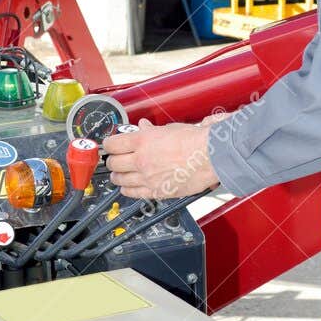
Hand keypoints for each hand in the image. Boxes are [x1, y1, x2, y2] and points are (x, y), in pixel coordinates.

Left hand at [102, 117, 219, 200]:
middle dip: (112, 161)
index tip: (110, 146)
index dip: (109, 145)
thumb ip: (152, 131)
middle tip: (114, 160)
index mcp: (142, 140)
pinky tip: (126, 187)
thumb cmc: (195, 142)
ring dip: (117, 176)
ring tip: (118, 174)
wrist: (211, 157)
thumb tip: (143, 127)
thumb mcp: (170, 129)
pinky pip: (133, 193)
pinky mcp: (156, 191)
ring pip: (120, 179)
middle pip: (113, 163)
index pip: (113, 144)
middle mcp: (141, 159)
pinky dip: (126, 190)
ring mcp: (147, 177)